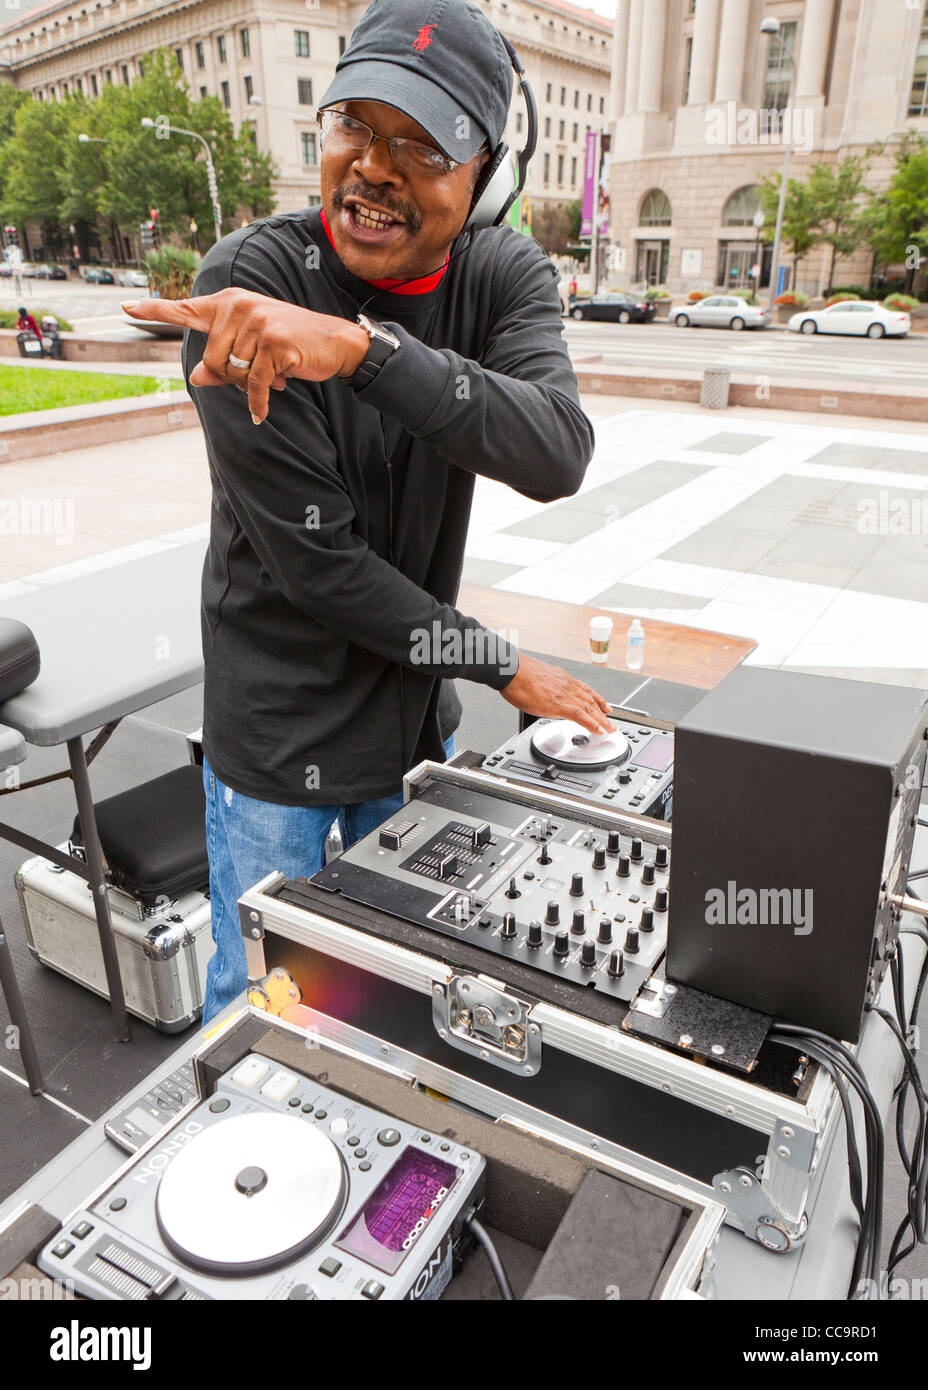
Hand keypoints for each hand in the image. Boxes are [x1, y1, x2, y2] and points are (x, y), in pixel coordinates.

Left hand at [121, 288, 369, 423]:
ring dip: (248, 387)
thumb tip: (197, 377)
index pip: (186, 310)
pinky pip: (253, 384)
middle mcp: (239, 306)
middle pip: (212, 360)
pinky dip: (257, 403)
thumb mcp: (252, 352)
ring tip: (272, 378)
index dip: (155, 311)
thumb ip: (221, 362)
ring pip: (231, 373)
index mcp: (229, 303)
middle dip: (232, 378)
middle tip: (258, 377)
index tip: (125, 308)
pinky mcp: (273, 343)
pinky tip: (261, 415)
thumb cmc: (291, 345)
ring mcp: (257, 323)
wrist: (335, 343)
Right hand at [500, 653, 613, 735]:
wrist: (510, 669)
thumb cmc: (516, 674)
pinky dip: (591, 723)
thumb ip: (545, 687)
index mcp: (562, 678)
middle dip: (603, 713)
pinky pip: (580, 715)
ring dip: (602, 720)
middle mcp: (566, 684)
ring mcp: (563, 693)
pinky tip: (599, 730)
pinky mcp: (558, 703)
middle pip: (591, 700)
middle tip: (612, 723)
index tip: (605, 707)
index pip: (585, 690)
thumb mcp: (537, 679)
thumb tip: (544, 693)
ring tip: (610, 729)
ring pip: (589, 708)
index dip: (598, 700)